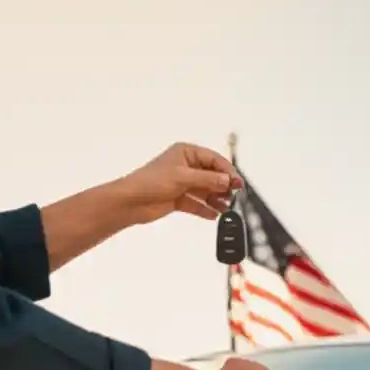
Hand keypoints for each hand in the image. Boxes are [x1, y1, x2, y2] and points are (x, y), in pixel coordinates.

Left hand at [115, 142, 244, 225]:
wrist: (130, 202)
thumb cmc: (151, 182)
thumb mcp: (183, 177)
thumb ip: (208, 179)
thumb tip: (228, 180)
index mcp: (186, 153)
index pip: (214, 160)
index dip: (228, 171)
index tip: (238, 184)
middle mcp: (186, 166)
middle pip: (212, 176)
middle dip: (223, 187)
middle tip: (233, 198)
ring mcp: (183, 183)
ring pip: (206, 191)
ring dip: (216, 200)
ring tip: (225, 209)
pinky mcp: (178, 198)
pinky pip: (197, 203)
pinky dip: (205, 209)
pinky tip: (214, 216)